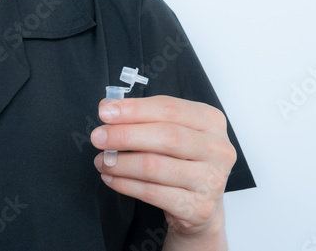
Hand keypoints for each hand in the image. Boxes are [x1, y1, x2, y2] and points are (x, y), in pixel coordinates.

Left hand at [90, 95, 235, 240]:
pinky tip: (111, 178)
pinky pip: (153, 193)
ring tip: (102, 161)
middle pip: (165, 136)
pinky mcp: (199, 208)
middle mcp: (218, 149)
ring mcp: (211, 180)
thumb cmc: (183, 161)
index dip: (135, 109)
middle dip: (125, 135)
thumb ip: (142, 116)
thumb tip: (107, 107)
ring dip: (121, 163)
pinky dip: (126, 184)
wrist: (201, 205)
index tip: (106, 112)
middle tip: (98, 137)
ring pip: (155, 166)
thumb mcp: (170, 131)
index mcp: (211, 121)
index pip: (169, 108)